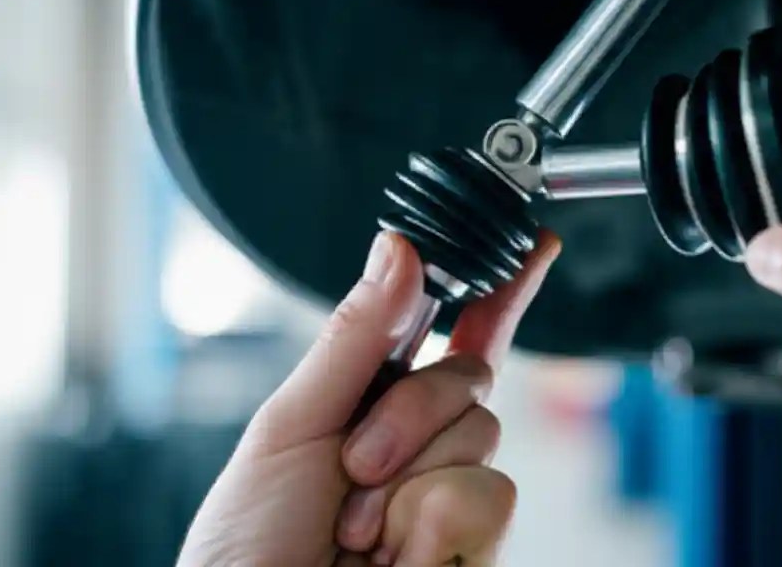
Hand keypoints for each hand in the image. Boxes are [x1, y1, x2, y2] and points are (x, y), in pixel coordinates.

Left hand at [178, 230, 560, 566]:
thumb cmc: (247, 545)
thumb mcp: (288, 427)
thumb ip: (354, 337)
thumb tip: (398, 250)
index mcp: (376, 403)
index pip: (454, 333)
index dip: (499, 290)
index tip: (534, 246)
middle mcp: (425, 446)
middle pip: (470, 376)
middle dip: (406, 415)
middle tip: (352, 466)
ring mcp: (452, 496)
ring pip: (483, 436)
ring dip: (406, 484)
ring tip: (357, 532)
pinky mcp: (473, 543)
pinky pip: (487, 498)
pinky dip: (426, 527)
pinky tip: (391, 558)